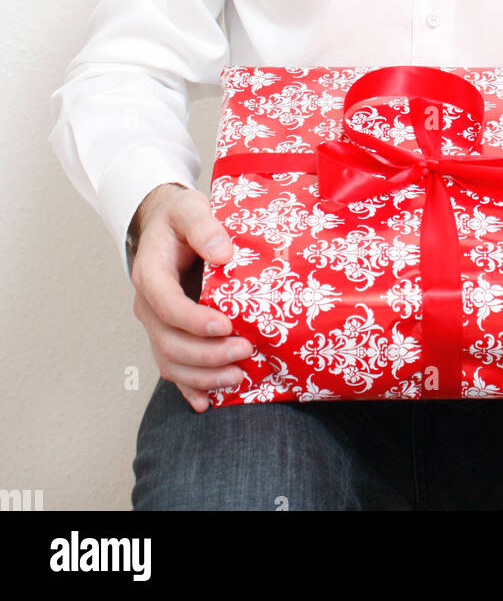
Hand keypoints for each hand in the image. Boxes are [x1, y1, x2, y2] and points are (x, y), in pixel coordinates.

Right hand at [129, 183, 253, 412]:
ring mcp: (157, 324)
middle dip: (207, 354)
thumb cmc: (178, 217)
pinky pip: (173, 368)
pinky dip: (189, 388)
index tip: (226, 325)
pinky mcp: (169, 334)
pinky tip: (208, 403)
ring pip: (171, 362)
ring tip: (238, 377)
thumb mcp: (190, 208)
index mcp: (151, 274)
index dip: (194, 321)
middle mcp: (149, 305)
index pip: (168, 305)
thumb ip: (203, 226)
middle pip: (170, 342)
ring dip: (203, 376)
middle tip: (245, 351)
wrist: (164, 227)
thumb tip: (223, 254)